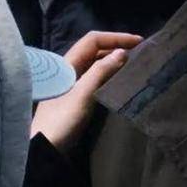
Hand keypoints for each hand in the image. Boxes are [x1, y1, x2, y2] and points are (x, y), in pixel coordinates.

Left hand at [31, 30, 142, 151]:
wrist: (45, 149)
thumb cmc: (61, 120)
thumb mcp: (82, 95)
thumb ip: (100, 72)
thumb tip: (122, 52)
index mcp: (67, 64)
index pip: (93, 40)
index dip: (115, 37)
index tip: (138, 42)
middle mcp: (69, 70)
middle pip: (95, 50)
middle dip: (117, 47)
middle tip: (141, 52)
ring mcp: (72, 84)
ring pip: (96, 64)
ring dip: (114, 60)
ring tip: (135, 63)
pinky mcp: (76, 97)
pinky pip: (96, 78)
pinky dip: (110, 74)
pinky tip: (122, 80)